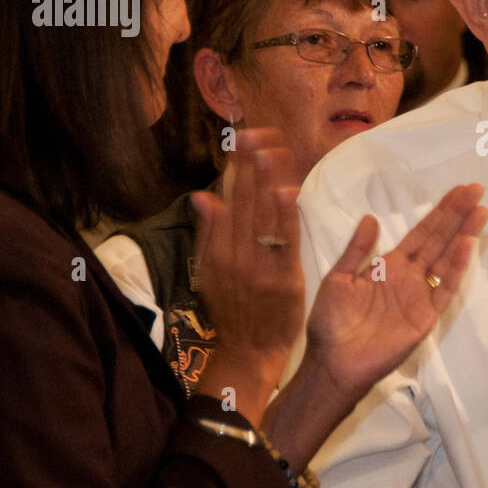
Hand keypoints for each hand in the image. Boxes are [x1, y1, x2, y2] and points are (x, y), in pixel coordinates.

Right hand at [190, 129, 304, 397]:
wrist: (247, 353)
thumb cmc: (231, 311)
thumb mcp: (208, 273)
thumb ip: (208, 234)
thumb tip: (202, 196)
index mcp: (217, 251)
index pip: (227, 202)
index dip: (234, 170)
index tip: (239, 142)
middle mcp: (235, 256)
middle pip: (244, 203)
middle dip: (249, 166)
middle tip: (254, 134)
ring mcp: (260, 267)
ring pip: (263, 217)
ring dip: (266, 181)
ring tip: (268, 150)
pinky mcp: (284, 280)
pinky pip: (285, 242)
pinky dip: (285, 218)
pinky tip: (286, 191)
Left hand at [304, 183, 487, 403]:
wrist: (332, 362)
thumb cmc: (331, 323)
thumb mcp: (337, 278)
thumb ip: (357, 250)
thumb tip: (370, 217)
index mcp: (389, 265)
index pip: (421, 232)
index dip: (439, 212)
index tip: (459, 190)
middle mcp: (410, 277)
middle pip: (439, 240)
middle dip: (457, 215)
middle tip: (477, 190)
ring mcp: (420, 296)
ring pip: (447, 259)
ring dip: (463, 235)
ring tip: (480, 211)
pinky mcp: (425, 317)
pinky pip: (444, 289)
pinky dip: (456, 267)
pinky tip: (467, 245)